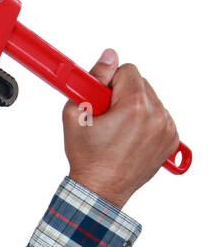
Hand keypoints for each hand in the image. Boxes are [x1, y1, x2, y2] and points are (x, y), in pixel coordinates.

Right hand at [63, 49, 179, 210]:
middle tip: (107, 117)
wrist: (100, 190)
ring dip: (134, 109)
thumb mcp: (76, 114)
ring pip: (151, 100)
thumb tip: (109, 56)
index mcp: (135, 107)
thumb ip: (94, 79)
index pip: (128, 70)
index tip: (101, 100)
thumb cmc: (87, 158)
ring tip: (118, 131)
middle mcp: (157, 116)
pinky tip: (130, 138)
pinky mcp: (171, 140)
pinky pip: (159, 117)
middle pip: (141, 84)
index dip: (109, 83)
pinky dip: (145, 123)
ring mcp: (166, 129)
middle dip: (122, 95)